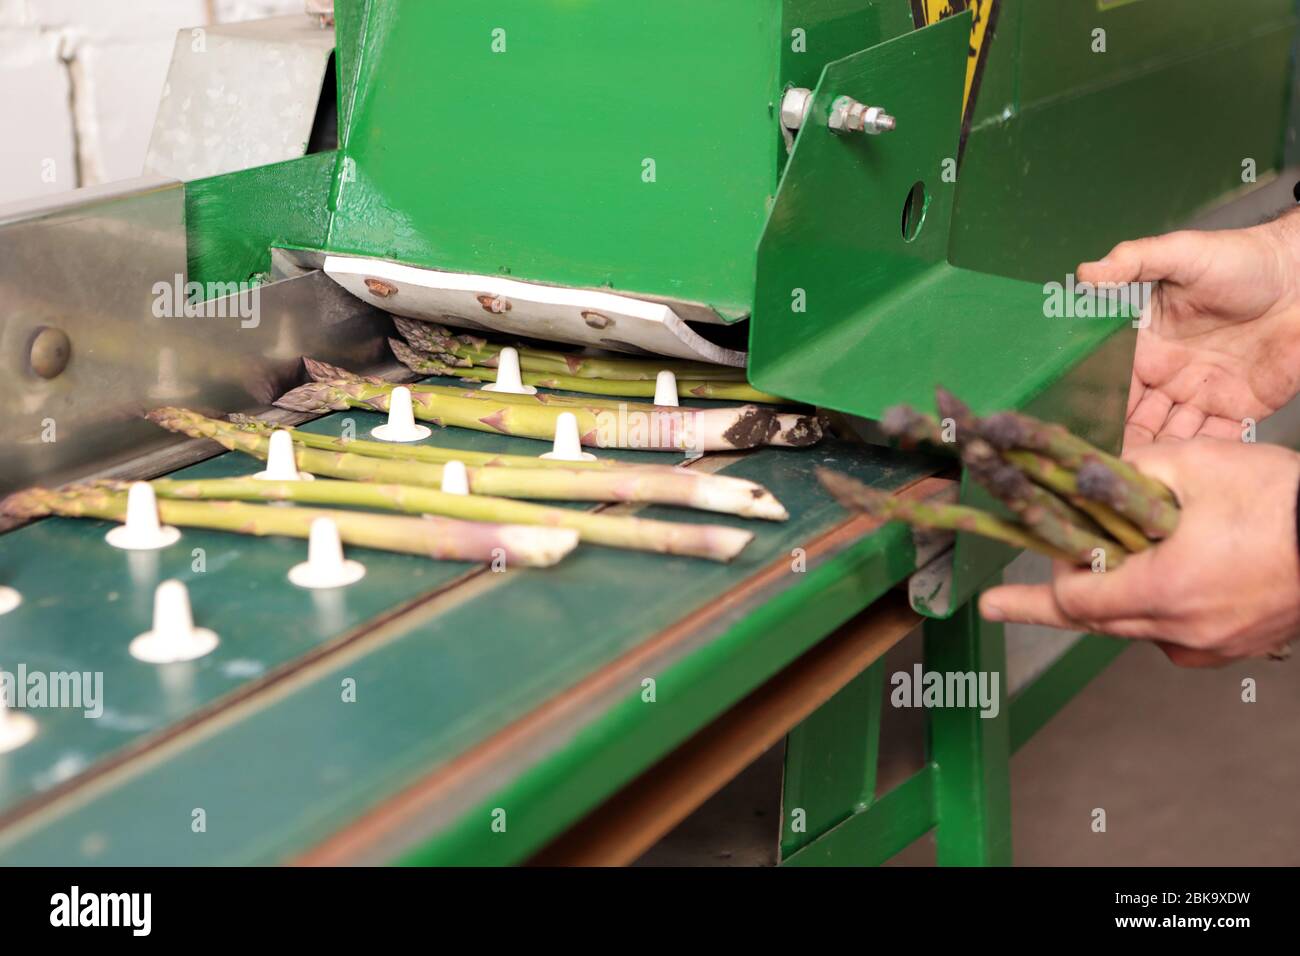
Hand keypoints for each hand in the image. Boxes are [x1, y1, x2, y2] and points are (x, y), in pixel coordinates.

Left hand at [979, 439, 1299, 665]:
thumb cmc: (1281, 500)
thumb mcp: (1193, 462)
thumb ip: (1126, 471)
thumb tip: (1086, 475)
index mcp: (1164, 590)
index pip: (1072, 601)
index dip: (1039, 583)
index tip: (1004, 589)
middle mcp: (1180, 633)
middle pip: (1093, 621)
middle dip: (1053, 599)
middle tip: (997, 604)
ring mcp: (1207, 648)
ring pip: (1130, 627)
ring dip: (1107, 598)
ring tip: (1088, 567)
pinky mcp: (1228, 650)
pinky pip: (1168, 633)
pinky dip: (1150, 607)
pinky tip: (1155, 574)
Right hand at [1078, 217, 1299, 447]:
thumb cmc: (1242, 259)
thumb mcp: (1181, 253)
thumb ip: (1132, 261)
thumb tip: (1084, 273)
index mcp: (1147, 347)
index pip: (1112, 387)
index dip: (1098, 410)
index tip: (1084, 432)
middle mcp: (1169, 377)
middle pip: (1137, 421)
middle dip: (1123, 444)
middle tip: (1111, 467)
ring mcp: (1203, 395)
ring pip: (1171, 438)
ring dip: (1160, 457)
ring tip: (1145, 477)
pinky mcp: (1240, 410)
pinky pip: (1216, 441)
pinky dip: (1203, 458)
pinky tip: (1188, 469)